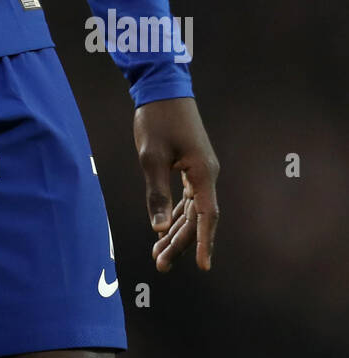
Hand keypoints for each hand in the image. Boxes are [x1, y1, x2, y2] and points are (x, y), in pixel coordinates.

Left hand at [133, 97, 219, 271]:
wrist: (162, 89)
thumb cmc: (156, 119)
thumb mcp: (151, 156)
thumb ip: (156, 193)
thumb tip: (158, 228)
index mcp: (202, 173)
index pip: (207, 216)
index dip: (205, 243)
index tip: (204, 268)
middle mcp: (206, 174)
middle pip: (197, 218)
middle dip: (180, 243)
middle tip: (160, 265)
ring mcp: (200, 170)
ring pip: (192, 210)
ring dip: (176, 232)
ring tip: (159, 255)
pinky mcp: (191, 165)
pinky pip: (187, 198)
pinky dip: (175, 215)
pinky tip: (164, 229)